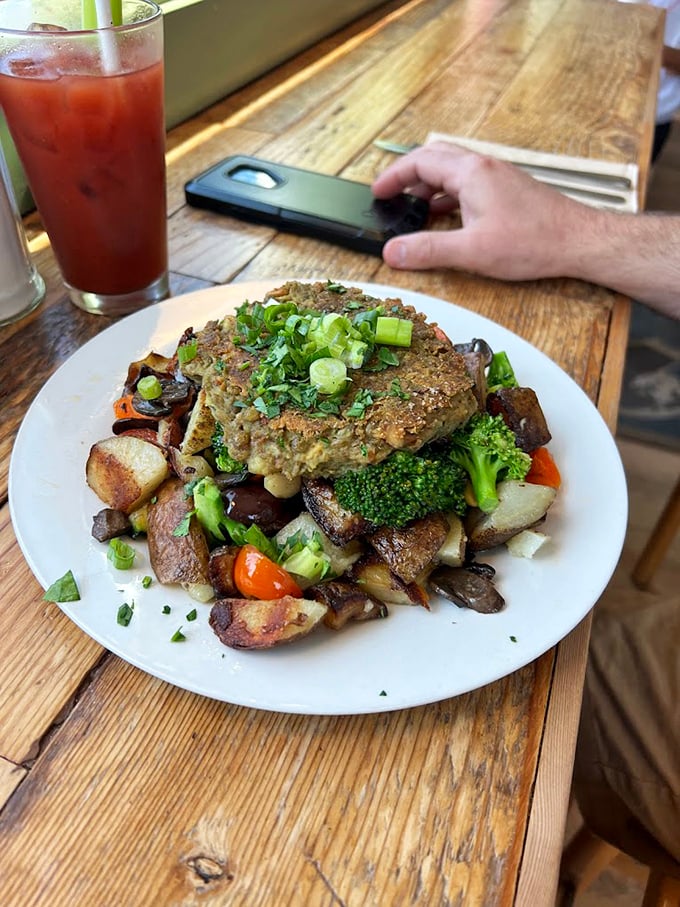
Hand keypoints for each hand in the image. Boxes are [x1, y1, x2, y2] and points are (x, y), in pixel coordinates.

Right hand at [372, 142, 593, 279]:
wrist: (578, 240)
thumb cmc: (532, 242)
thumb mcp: (471, 251)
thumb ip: (428, 251)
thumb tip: (391, 253)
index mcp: (470, 173)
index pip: (420, 162)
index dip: (394, 177)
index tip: (376, 193)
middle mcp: (483, 167)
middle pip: (435, 159)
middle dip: (408, 176)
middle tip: (390, 196)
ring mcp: (498, 177)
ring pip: (453, 171)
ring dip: (429, 185)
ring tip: (412, 208)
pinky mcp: (508, 191)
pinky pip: (469, 183)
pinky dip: (449, 195)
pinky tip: (447, 216)